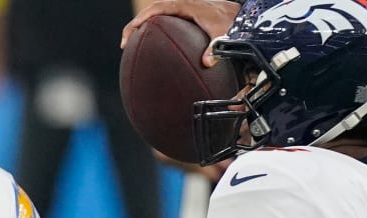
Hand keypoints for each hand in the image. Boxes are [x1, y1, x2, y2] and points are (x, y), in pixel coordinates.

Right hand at [122, 0, 240, 66]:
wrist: (242, 15)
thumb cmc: (233, 24)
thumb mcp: (225, 36)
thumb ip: (215, 49)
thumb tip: (206, 63)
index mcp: (187, 6)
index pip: (158, 8)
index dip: (141, 19)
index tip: (130, 33)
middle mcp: (183, 6)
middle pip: (152, 11)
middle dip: (135, 25)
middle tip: (124, 43)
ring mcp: (183, 11)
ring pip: (156, 15)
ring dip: (143, 27)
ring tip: (132, 45)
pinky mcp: (186, 17)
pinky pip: (165, 21)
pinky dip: (154, 31)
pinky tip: (152, 49)